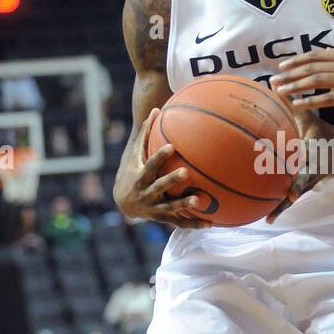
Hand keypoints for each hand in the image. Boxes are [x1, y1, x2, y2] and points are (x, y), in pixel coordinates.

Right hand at [114, 108, 211, 228]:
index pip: (150, 164)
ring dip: (184, 205)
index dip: (159, 156)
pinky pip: (179, 223)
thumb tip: (155, 110)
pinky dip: (193, 223)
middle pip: (159, 187)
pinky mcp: (162, 218)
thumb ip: (145, 135)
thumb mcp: (135, 155)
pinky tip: (211, 224)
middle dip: (170, 181)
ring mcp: (154, 207)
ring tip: (199, 200)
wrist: (123, 203)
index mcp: (140, 176)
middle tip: (185, 172)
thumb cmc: (132, 172)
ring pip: (170, 207)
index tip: (171, 146)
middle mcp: (146, 193)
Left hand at [264, 102, 333, 221]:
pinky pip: (291, 198)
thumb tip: (273, 83)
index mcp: (312, 157)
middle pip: (299, 188)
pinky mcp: (305, 186)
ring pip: (294, 197)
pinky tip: (268, 217)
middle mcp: (311, 172)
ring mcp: (308, 182)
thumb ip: (291, 102)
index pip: (306, 167)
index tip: (292, 191)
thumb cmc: (323, 133)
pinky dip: (280, 206)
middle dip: (288, 199)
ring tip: (268, 220)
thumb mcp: (309, 117)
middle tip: (277, 210)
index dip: (299, 179)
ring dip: (282, 208)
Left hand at [272, 52, 333, 112]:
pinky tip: (296, 105)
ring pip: (315, 80)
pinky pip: (327, 97)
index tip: (283, 66)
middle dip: (290, 73)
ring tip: (279, 91)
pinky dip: (309, 100)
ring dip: (294, 86)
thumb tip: (333, 54)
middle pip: (312, 66)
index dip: (298, 60)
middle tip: (274, 80)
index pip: (318, 55)